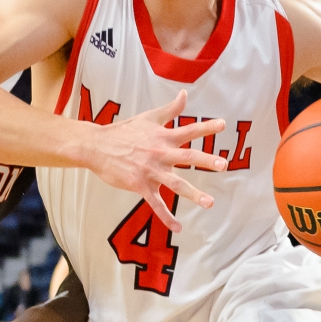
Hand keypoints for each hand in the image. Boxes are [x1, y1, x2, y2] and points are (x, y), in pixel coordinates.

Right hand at [78, 90, 226, 230]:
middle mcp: (159, 153)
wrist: (97, 146)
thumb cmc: (124, 131)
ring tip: (210, 203)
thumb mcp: (148, 117)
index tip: (222, 125)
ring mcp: (150, 170)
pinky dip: (166, 217)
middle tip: (223, 164)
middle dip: (206, 160)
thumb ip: (170, 109)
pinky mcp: (140, 185)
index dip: (205, 127)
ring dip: (193, 193)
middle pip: (187, 157)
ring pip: (175, 183)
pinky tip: (178, 227)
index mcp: (163, 136)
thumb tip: (185, 93)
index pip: (188, 130)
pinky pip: (155, 203)